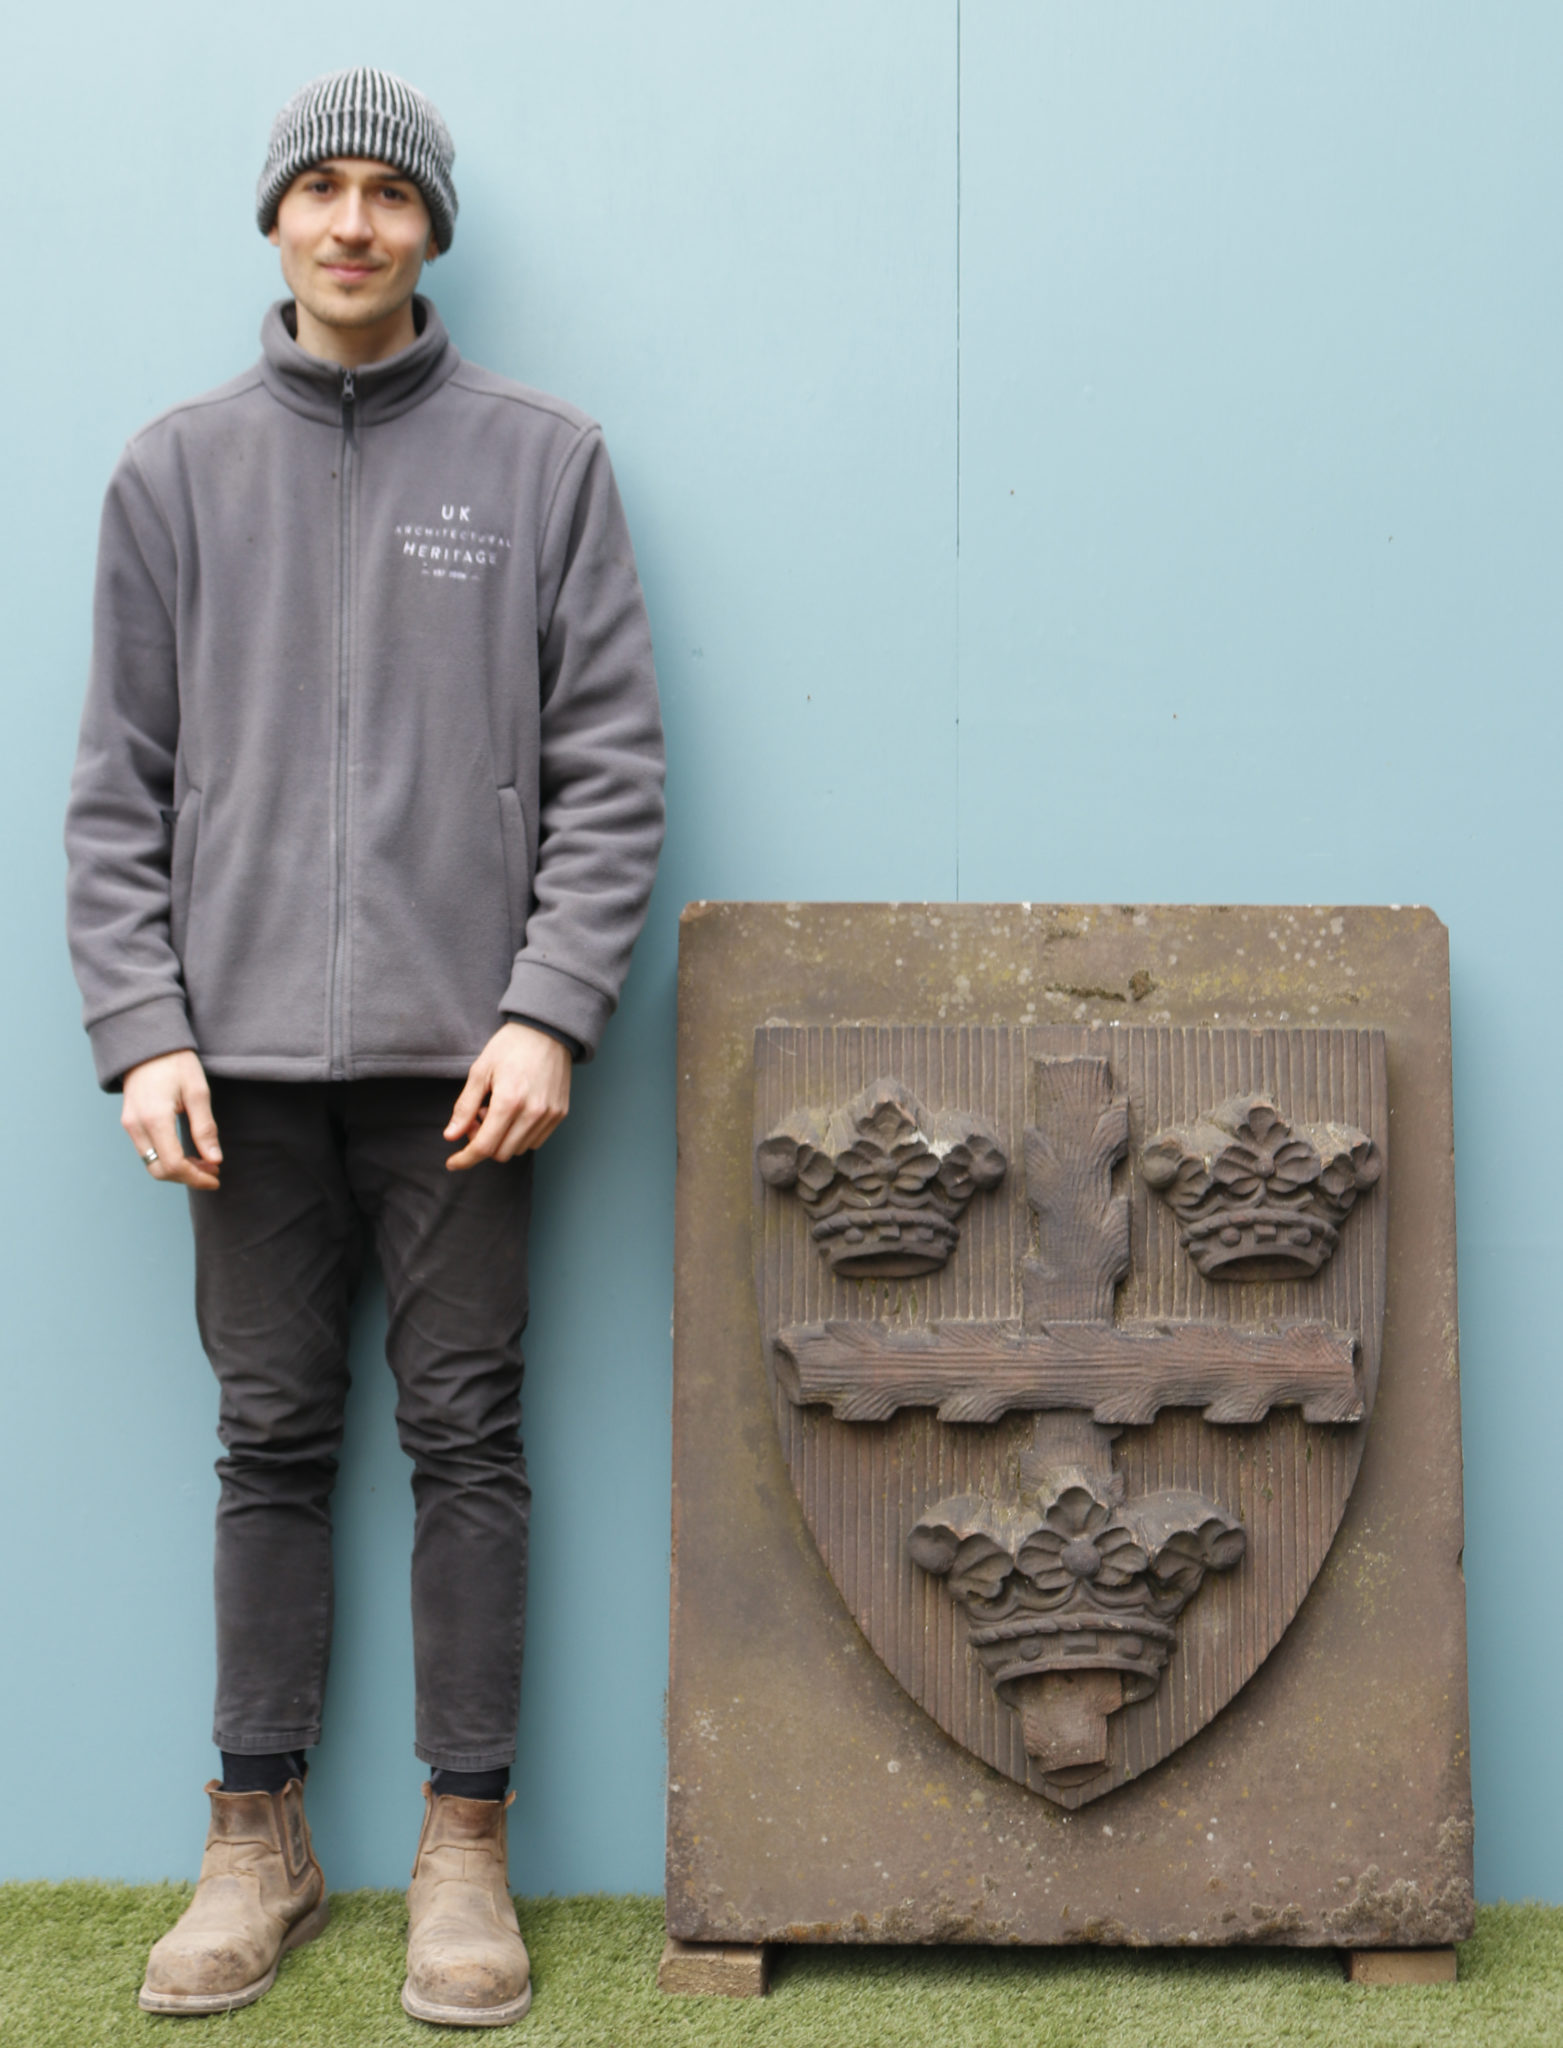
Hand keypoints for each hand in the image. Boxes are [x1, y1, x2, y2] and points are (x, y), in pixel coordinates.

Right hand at [121, 1049, 221, 1191]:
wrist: (148, 1044)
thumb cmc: (176, 1063)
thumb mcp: (198, 1092)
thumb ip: (205, 1128)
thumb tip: (214, 1159)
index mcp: (155, 1118)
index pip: (173, 1163)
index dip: (196, 1177)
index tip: (216, 1178)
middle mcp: (136, 1126)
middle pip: (159, 1170)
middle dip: (188, 1177)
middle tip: (214, 1172)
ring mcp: (129, 1125)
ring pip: (151, 1164)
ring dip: (178, 1170)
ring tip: (204, 1163)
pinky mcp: (129, 1123)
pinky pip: (147, 1152)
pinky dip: (167, 1159)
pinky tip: (187, 1154)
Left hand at [445, 1022, 571, 1170]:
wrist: (547, 1031)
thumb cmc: (510, 1046)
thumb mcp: (480, 1071)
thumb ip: (465, 1107)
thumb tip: (451, 1136)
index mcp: (509, 1101)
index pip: (484, 1146)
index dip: (465, 1159)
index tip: (453, 1162)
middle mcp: (532, 1112)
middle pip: (500, 1153)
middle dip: (483, 1143)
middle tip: (479, 1117)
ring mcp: (549, 1115)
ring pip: (518, 1149)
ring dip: (503, 1139)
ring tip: (499, 1110)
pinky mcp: (560, 1114)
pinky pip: (535, 1140)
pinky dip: (520, 1135)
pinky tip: (516, 1112)